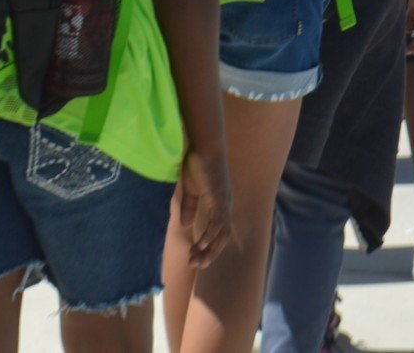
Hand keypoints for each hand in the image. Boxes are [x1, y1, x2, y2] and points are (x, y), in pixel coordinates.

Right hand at [176, 148, 231, 268]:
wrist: (203, 147)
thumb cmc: (197, 164)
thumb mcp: (191, 190)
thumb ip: (190, 207)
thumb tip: (187, 225)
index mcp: (220, 204)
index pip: (218, 232)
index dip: (208, 246)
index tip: (195, 257)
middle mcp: (226, 205)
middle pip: (222, 237)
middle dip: (210, 253)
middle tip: (196, 266)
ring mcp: (224, 202)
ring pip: (221, 234)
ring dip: (208, 249)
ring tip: (196, 262)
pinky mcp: (219, 198)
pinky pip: (217, 222)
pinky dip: (209, 236)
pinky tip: (199, 246)